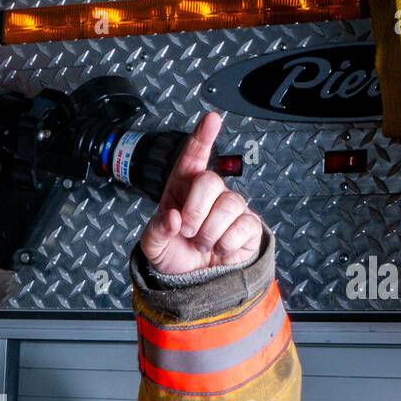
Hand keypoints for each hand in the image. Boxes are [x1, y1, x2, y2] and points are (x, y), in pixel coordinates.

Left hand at [139, 111, 263, 273]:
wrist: (192, 282)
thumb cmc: (173, 253)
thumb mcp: (152, 245)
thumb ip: (156, 230)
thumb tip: (172, 218)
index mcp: (182, 188)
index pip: (193, 156)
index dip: (203, 137)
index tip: (212, 119)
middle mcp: (208, 194)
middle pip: (210, 181)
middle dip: (196, 209)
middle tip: (188, 230)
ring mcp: (229, 208)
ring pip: (229, 204)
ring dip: (210, 231)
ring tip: (202, 243)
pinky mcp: (247, 226)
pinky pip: (243, 226)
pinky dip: (226, 243)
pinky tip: (219, 248)